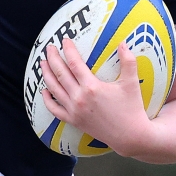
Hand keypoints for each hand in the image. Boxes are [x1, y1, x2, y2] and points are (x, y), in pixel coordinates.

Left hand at [40, 37, 150, 155]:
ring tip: (43, 63)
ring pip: (54, 89)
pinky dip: (47, 100)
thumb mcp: (131, 83)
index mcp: (91, 87)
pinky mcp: (74, 121)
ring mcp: (74, 111)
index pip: (74, 63)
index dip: (68, 50)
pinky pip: (55, 110)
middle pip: (60, 74)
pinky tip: (45, 90)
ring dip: (46, 75)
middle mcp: (79, 98)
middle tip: (50, 47)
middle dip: (53, 58)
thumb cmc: (132, 108)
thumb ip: (128, 61)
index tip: (65, 40)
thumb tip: (123, 42)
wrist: (129, 135)